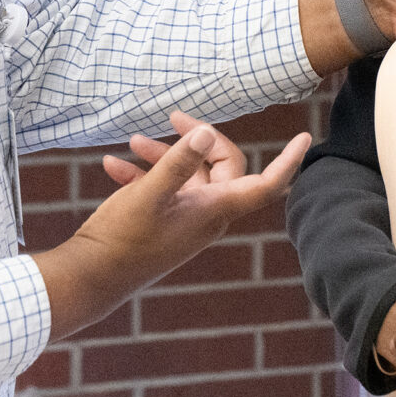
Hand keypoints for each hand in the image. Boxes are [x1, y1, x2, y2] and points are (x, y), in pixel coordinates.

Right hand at [35, 112, 309, 339]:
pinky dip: (143, 174)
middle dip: (198, 139)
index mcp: (214, 210)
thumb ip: (178, 163)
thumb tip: (207, 131)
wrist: (91, 279)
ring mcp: (185, 220)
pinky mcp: (164, 224)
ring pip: (189, 176)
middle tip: (170, 117)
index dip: (288, 161)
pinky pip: (164, 191)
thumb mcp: (149, 195)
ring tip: (132, 141)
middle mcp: (206, 215)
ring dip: (164, 155)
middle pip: (222, 167)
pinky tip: (113, 165)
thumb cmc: (122, 240)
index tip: (304, 136)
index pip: (266, 184)